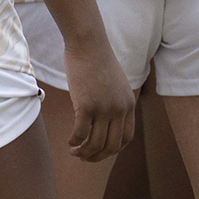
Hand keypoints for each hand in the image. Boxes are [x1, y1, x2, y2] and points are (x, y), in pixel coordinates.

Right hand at [61, 41, 134, 161]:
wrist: (88, 42)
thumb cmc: (96, 59)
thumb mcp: (114, 82)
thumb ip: (113, 100)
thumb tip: (103, 118)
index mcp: (128, 104)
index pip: (126, 138)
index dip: (113, 149)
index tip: (100, 150)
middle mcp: (119, 109)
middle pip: (112, 146)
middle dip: (97, 156)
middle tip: (84, 156)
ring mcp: (104, 108)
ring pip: (95, 143)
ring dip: (83, 152)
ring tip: (74, 151)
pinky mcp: (86, 105)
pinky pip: (80, 133)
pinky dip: (74, 141)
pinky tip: (69, 142)